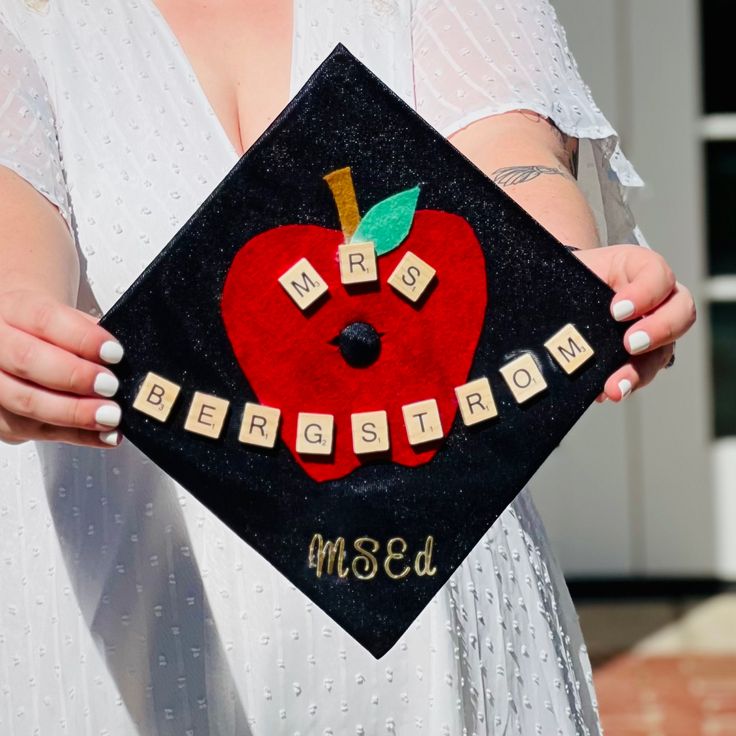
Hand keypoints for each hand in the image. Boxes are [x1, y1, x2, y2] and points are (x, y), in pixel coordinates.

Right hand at [0, 289, 124, 447]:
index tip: (115, 353)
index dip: (83, 338)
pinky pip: (34, 431)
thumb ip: (88, 332)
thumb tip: (121, 359)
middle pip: (28, 361)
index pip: (45, 319)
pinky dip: (75, 435)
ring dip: (74, 413)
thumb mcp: (65, 314)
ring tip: (110, 415)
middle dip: (75, 377)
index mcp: (13, 309)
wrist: (16, 338)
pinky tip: (102, 434)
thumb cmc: (45, 328)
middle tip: (111, 386)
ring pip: (25, 401)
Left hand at [573, 244, 695, 400]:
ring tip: (616, 387)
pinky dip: (623, 384)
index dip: (645, 292)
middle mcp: (656, 300)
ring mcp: (651, 330)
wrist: (558, 295)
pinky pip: (640, 373)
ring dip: (640, 372)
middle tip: (631, 344)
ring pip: (663, 352)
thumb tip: (547, 306)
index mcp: (639, 269)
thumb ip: (570, 281)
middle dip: (660, 330)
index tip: (616, 310)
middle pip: (681, 313)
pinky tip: (602, 393)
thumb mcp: (571, 269)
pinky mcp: (637, 356)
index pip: (658, 275)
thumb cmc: (570, 276)